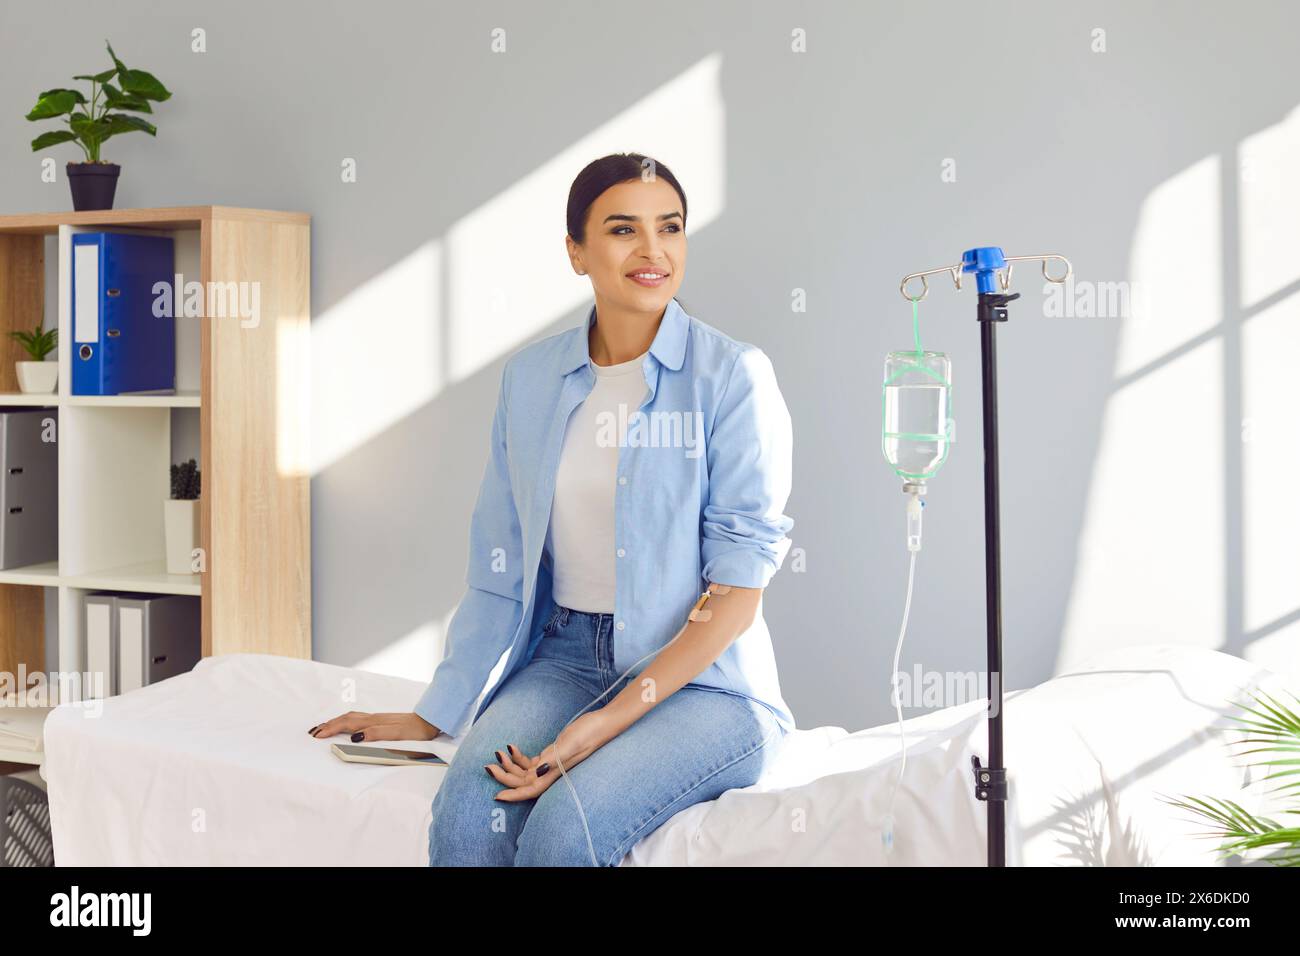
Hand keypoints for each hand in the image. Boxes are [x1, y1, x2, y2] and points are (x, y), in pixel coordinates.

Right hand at [309, 711, 440, 741]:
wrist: (430, 721)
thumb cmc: (416, 731)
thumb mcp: (397, 734)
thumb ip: (377, 734)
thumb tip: (356, 736)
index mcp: (374, 722)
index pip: (347, 724)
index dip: (331, 729)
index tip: (317, 735)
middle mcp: (373, 718)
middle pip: (346, 719)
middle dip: (328, 725)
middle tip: (313, 732)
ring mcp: (377, 718)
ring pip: (351, 717)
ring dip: (336, 722)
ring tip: (324, 727)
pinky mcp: (382, 720)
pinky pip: (358, 719)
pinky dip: (347, 721)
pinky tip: (347, 724)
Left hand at [486, 711, 611, 801]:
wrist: (601, 723)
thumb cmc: (589, 733)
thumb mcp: (571, 744)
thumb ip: (555, 759)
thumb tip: (537, 772)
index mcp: (555, 773)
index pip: (531, 790)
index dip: (514, 795)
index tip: (497, 796)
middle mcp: (551, 772)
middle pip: (523, 781)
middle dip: (504, 776)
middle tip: (488, 766)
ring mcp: (550, 764)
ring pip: (524, 772)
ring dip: (509, 765)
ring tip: (497, 753)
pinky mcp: (551, 755)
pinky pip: (530, 762)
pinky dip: (518, 756)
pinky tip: (512, 747)